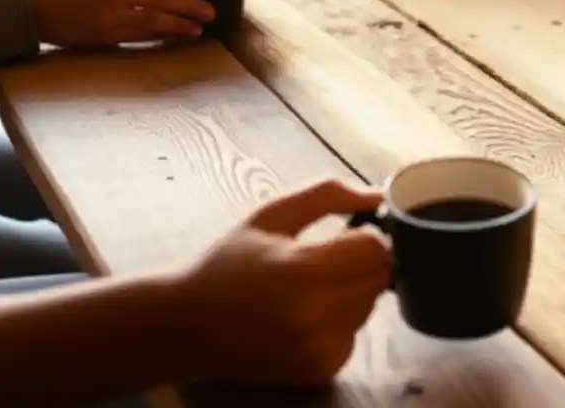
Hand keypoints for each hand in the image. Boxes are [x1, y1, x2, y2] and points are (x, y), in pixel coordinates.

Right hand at [27, 0, 215, 46]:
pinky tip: (177, 35)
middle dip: (188, 6)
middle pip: (158, 0)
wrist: (31, 8)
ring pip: (153, 23)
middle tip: (211, 11)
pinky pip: (140, 36)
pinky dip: (160, 35)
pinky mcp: (106, 37)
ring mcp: (109, 18)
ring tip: (199, 29)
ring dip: (179, 26)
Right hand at [174, 180, 390, 385]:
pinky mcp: (320, 369)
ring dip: (353, 292)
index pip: (376, 249)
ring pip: (370, 306)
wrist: (186, 327)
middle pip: (379, 278)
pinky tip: (305, 316)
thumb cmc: (228, 264)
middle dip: (361, 263)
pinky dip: (340, 322)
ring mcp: (319, 347)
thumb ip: (327, 196)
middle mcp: (316, 314)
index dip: (366, 237)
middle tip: (326, 261)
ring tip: (310, 289)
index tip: (345, 236)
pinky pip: (354, 334)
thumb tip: (379, 195)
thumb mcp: (271, 215)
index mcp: (303, 269)